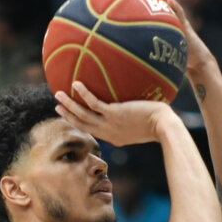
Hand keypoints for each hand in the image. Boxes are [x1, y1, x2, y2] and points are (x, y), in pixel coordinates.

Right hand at [54, 81, 175, 146]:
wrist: (164, 127)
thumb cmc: (160, 124)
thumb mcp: (143, 127)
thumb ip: (135, 120)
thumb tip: (137, 107)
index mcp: (114, 137)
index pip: (93, 130)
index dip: (79, 123)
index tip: (71, 116)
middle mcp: (109, 133)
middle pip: (83, 124)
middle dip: (68, 116)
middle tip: (56, 107)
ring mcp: (110, 124)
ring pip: (83, 115)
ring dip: (69, 105)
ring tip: (58, 95)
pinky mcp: (114, 114)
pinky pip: (94, 103)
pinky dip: (83, 94)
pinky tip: (76, 84)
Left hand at [119, 0, 214, 76]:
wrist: (196, 61)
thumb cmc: (174, 58)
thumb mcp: (155, 52)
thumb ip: (143, 48)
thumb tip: (123, 55)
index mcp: (158, 19)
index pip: (142, 2)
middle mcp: (166, 14)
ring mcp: (176, 18)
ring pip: (164, 0)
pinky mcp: (186, 26)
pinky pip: (180, 14)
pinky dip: (175, 6)